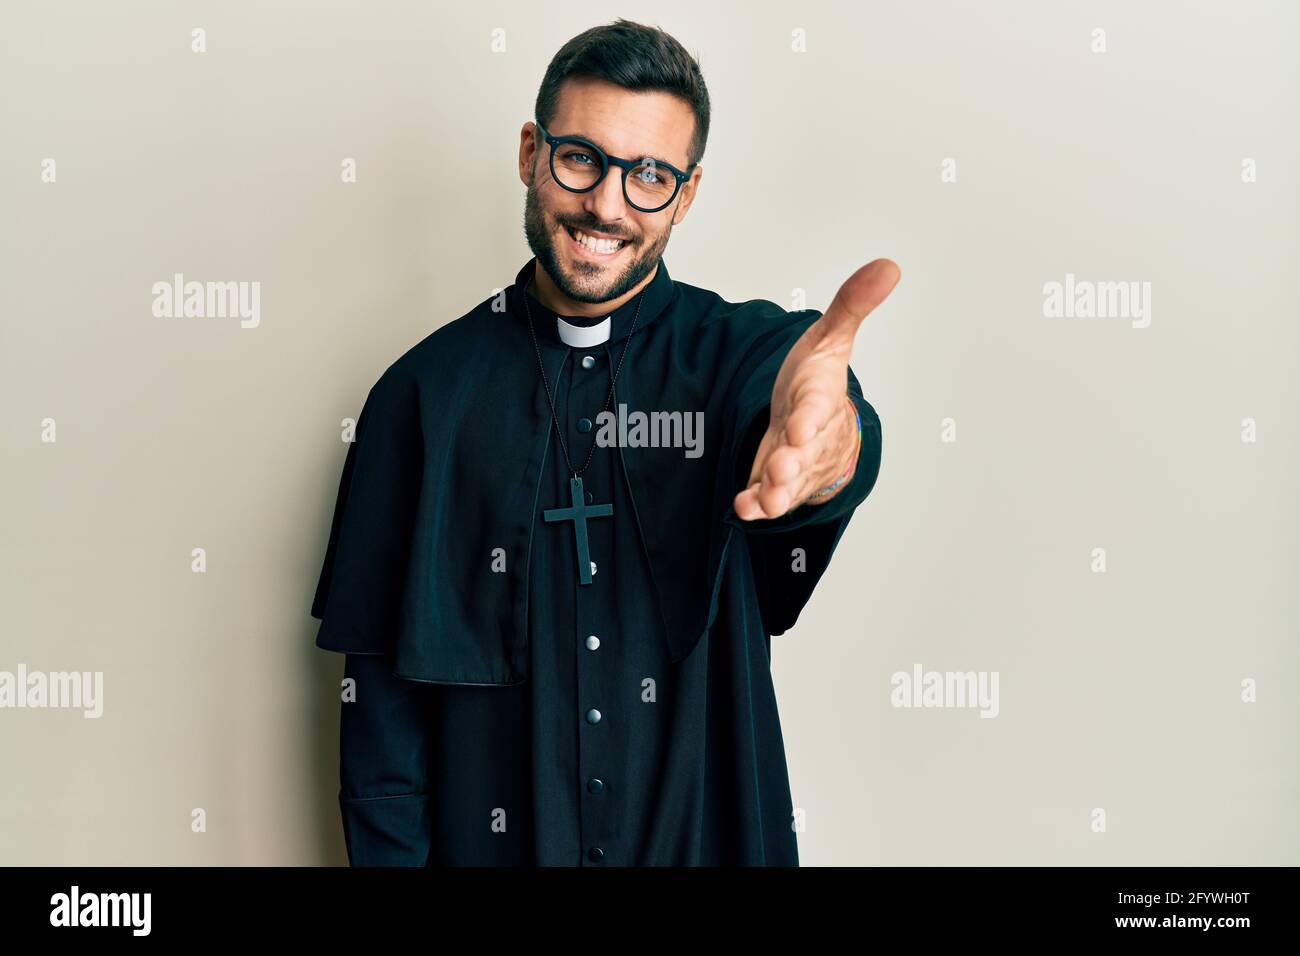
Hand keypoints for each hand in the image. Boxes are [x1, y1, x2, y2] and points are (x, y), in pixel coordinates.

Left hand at [733, 258, 900, 520]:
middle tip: (779, 469)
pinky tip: (742, 508)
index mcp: (821, 400)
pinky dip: (756, 505)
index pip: (819, 409)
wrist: (819, 423)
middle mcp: (812, 437)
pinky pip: (767, 497)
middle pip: (804, 453)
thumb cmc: (818, 379)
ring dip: (776, 492)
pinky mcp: (776, 482)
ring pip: (789, 482)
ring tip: (763, 500)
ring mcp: (795, 464)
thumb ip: (850, 305)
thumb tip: (889, 265)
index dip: (812, 419)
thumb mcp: (830, 338)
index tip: (802, 428)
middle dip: (792, 463)